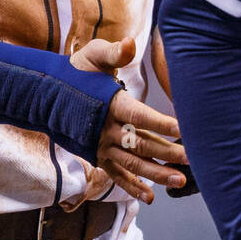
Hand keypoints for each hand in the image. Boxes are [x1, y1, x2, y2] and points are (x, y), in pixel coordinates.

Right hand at [70, 36, 187, 203]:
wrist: (47, 94)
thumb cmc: (76, 72)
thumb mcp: (93, 56)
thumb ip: (114, 52)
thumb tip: (130, 43)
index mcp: (109, 104)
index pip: (138, 115)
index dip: (160, 123)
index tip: (183, 129)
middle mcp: (106, 129)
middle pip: (141, 143)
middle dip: (168, 152)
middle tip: (193, 158)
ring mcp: (102, 146)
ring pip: (133, 163)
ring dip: (157, 174)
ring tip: (181, 180)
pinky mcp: (99, 156)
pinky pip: (117, 175)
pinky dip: (133, 187)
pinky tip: (151, 196)